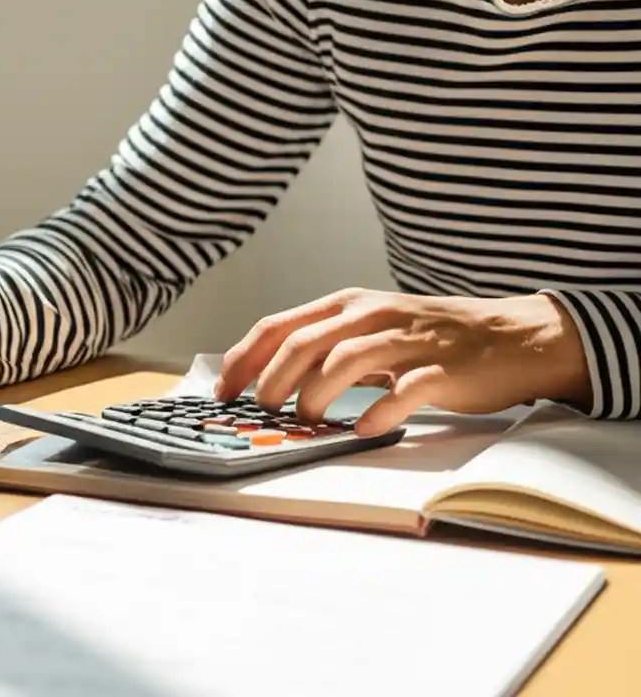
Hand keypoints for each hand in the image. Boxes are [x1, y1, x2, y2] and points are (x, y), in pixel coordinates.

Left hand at [215, 288, 591, 435]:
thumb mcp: (370, 328)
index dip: (243, 360)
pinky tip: (364, 430)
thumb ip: (324, 345)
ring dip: (317, 396)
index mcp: (347, 305)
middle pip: (303, 343)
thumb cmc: (431, 338)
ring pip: (345, 362)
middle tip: (263, 411)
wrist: (513, 337)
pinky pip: (403, 392)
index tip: (222, 391)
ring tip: (309, 420)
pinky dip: (377, 413)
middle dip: (272, 380)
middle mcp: (372, 316)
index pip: (278, 326)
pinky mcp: (442, 370)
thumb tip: (266, 377)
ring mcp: (408, 341)